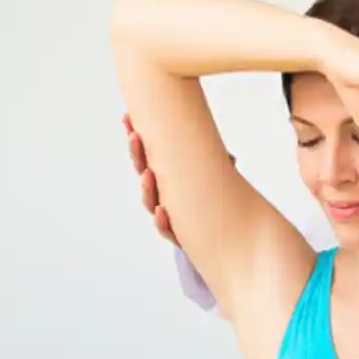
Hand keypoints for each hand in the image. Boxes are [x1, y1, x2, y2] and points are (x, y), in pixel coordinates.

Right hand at [123, 113, 234, 247]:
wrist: (221, 239)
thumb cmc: (212, 202)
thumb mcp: (217, 177)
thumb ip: (222, 167)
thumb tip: (230, 159)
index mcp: (166, 178)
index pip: (146, 156)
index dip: (137, 140)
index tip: (128, 119)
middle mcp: (161, 195)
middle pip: (143, 174)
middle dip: (138, 156)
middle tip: (135, 138)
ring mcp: (167, 215)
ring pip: (150, 201)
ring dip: (147, 188)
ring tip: (147, 174)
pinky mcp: (177, 235)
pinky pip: (166, 229)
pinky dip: (162, 221)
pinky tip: (162, 211)